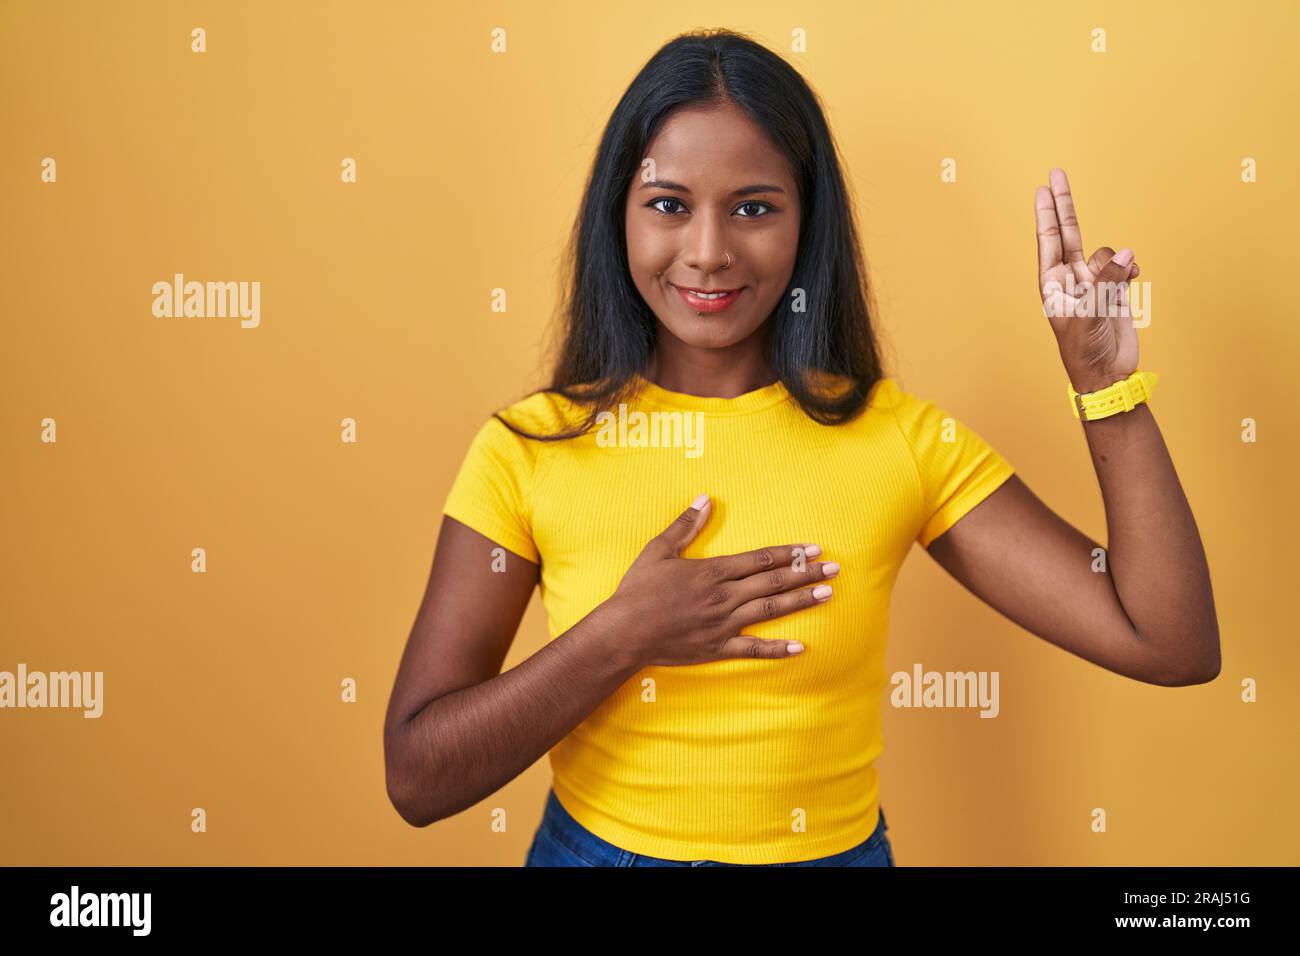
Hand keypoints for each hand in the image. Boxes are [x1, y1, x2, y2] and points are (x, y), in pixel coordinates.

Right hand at [599, 494, 837, 666]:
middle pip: (774, 583)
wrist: (623, 632)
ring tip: (827, 594)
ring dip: (801, 602)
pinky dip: (778, 649)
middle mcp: (724, 597)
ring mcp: (724, 624)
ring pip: (770, 611)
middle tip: (835, 569)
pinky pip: (754, 650)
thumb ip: (684, 525)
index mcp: (712, 572)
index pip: (760, 560)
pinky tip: (800, 647)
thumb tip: (705, 499)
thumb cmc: (638, 590)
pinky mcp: (718, 648)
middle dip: (806, 574)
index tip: (813, 548)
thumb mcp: (658, 550)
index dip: (789, 553)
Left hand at [1034, 168, 1141, 393]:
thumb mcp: (1088, 313)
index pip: (1049, 240)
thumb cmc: (1083, 349)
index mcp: (1053, 283)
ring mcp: (1093, 282)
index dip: (1047, 213)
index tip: (1043, 188)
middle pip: (1069, 232)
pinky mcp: (1114, 290)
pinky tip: (1134, 275)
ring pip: (1104, 253)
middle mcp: (1071, 278)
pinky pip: (1124, 265)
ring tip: (1117, 282)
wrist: (1106, 373)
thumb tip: (1124, 254)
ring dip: (1114, 261)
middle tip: (1057, 174)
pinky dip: (1129, 267)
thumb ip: (1105, 281)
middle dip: (1065, 204)